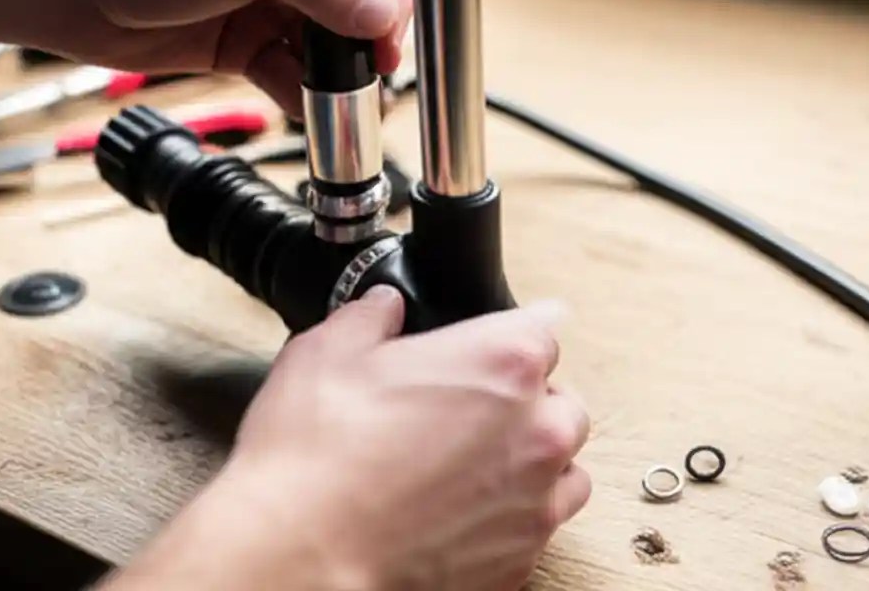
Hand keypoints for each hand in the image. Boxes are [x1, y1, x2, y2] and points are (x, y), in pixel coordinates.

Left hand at [35, 0, 412, 117]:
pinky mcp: (237, 43)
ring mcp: (261, 0)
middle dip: (363, 43)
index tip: (388, 35)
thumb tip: (380, 15)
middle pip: (352, 3)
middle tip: (370, 77)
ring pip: (320, 45)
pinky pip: (285, 73)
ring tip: (335, 103)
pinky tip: (302, 109)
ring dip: (332, 77)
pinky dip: (298, 94)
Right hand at [103, 288, 590, 590]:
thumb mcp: (327, 352)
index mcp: (504, 363)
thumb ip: (370, 317)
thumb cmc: (316, 456)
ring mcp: (536, 502)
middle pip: (562, 401)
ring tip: (472, 463)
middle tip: (463, 407)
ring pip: (565, 469)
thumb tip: (383, 306)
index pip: (542, 326)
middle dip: (524, 400)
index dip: (507, 332)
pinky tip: (462, 512)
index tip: (491, 341)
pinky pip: (539, 528)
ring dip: (531, 460)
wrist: (303, 555)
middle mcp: (538, 431)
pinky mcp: (521, 561)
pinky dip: (512, 517)